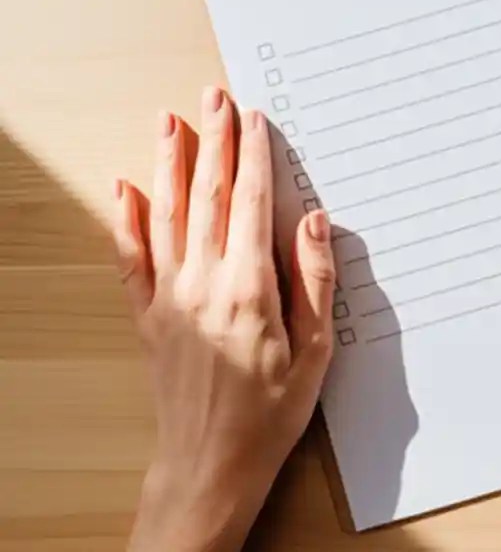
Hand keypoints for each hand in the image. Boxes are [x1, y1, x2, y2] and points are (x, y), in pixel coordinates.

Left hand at [112, 87, 335, 551]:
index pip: (249, 205)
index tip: (255, 119)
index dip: (253, 158)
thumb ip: (314, 281)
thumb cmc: (270, 414)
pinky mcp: (148, 317)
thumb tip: (314, 220)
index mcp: (248, 289)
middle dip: (212, 142)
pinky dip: (126, 219)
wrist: (210, 463)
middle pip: (206, 197)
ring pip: (165, 215)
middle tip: (214, 97)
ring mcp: (168, 298)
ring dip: (169, 163)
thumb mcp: (314, 352)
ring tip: (171, 121)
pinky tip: (126, 187)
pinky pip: (131, 257)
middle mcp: (201, 284)